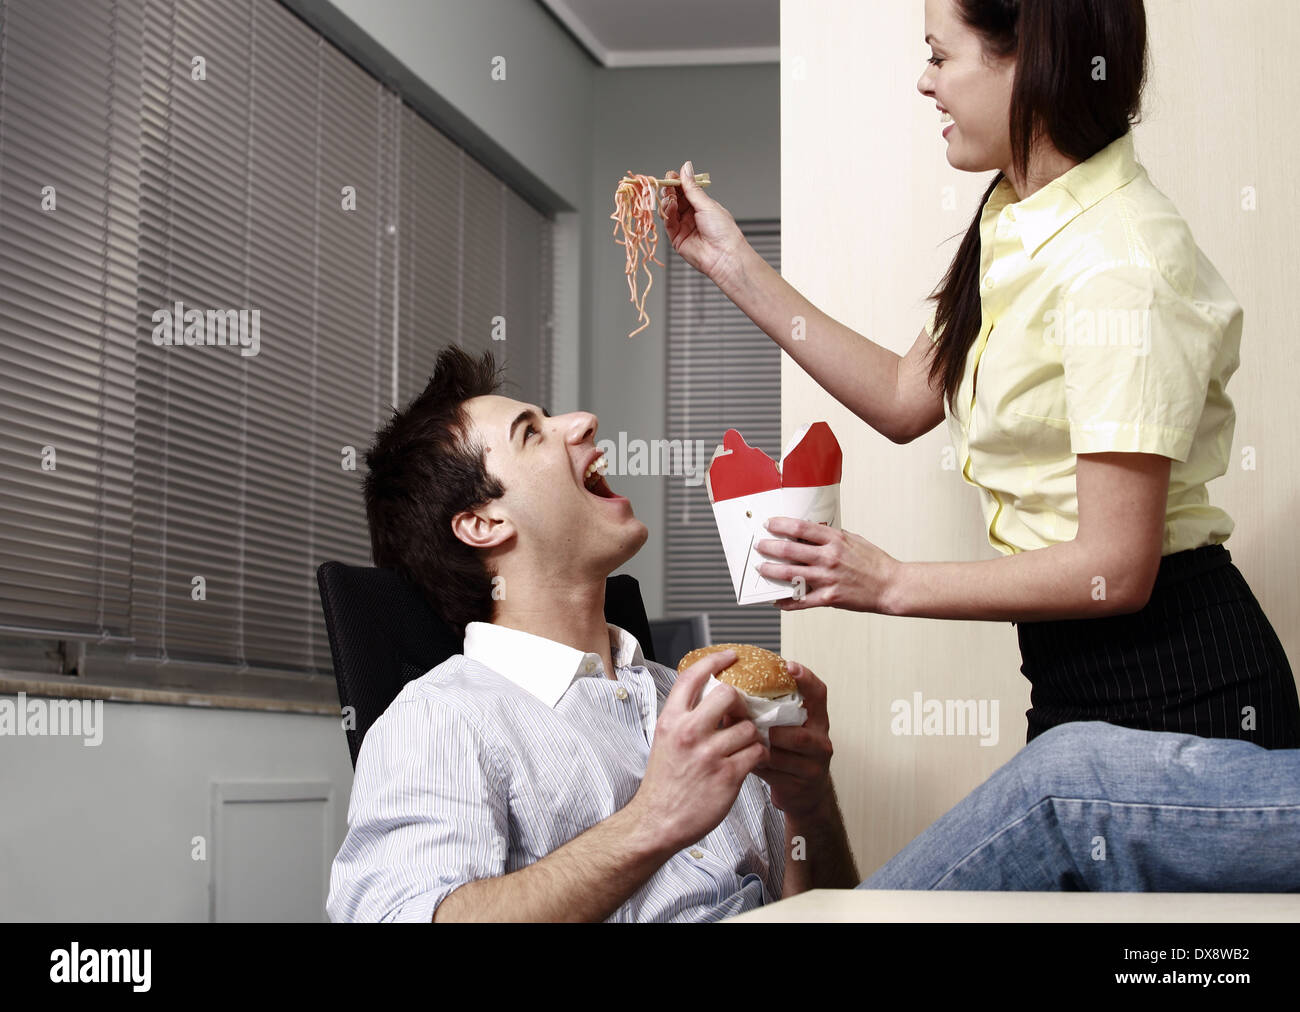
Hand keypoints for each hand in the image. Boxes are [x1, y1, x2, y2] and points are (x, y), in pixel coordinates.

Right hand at [633, 649, 769, 853]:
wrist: (658, 821)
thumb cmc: (664, 782)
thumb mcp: (665, 740)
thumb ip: (684, 716)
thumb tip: (709, 696)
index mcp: (672, 720)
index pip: (693, 677)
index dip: (715, 661)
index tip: (731, 656)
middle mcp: (689, 733)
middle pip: (729, 695)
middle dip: (740, 703)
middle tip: (741, 715)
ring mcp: (709, 754)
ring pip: (748, 727)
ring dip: (752, 735)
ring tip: (746, 745)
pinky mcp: (728, 776)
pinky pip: (757, 752)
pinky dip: (759, 755)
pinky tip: (751, 760)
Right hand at [659, 161, 749, 288]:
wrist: (724, 255)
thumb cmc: (723, 230)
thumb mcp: (707, 204)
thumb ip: (691, 187)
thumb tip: (685, 167)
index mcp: (701, 204)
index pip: (684, 189)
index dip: (677, 181)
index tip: (671, 175)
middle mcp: (691, 214)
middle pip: (674, 198)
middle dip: (669, 190)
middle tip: (666, 184)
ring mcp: (683, 225)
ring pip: (668, 209)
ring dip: (667, 200)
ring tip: (670, 197)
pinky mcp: (676, 237)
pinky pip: (667, 222)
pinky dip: (667, 213)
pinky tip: (670, 206)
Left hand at [752, 661, 832, 818]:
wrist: (805, 794)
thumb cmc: (790, 754)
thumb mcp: (788, 728)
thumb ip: (770, 710)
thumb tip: (730, 689)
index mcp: (817, 721)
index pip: (819, 695)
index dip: (806, 679)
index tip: (789, 666)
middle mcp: (820, 742)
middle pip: (798, 733)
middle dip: (769, 728)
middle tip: (744, 720)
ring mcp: (813, 766)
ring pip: (781, 755)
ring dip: (757, 746)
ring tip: (738, 738)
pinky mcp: (799, 786)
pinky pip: (772, 773)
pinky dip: (754, 763)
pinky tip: (741, 757)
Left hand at [756, 516, 900, 613]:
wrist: (890, 586)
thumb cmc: (874, 562)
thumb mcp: (853, 540)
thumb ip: (830, 537)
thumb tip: (807, 534)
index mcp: (835, 540)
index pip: (800, 528)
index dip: (780, 525)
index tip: (769, 524)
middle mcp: (829, 558)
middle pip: (790, 550)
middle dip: (769, 547)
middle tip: (759, 545)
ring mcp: (828, 578)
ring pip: (790, 574)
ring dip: (771, 571)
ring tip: (761, 568)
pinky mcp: (829, 597)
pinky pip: (801, 601)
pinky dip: (786, 601)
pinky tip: (777, 600)